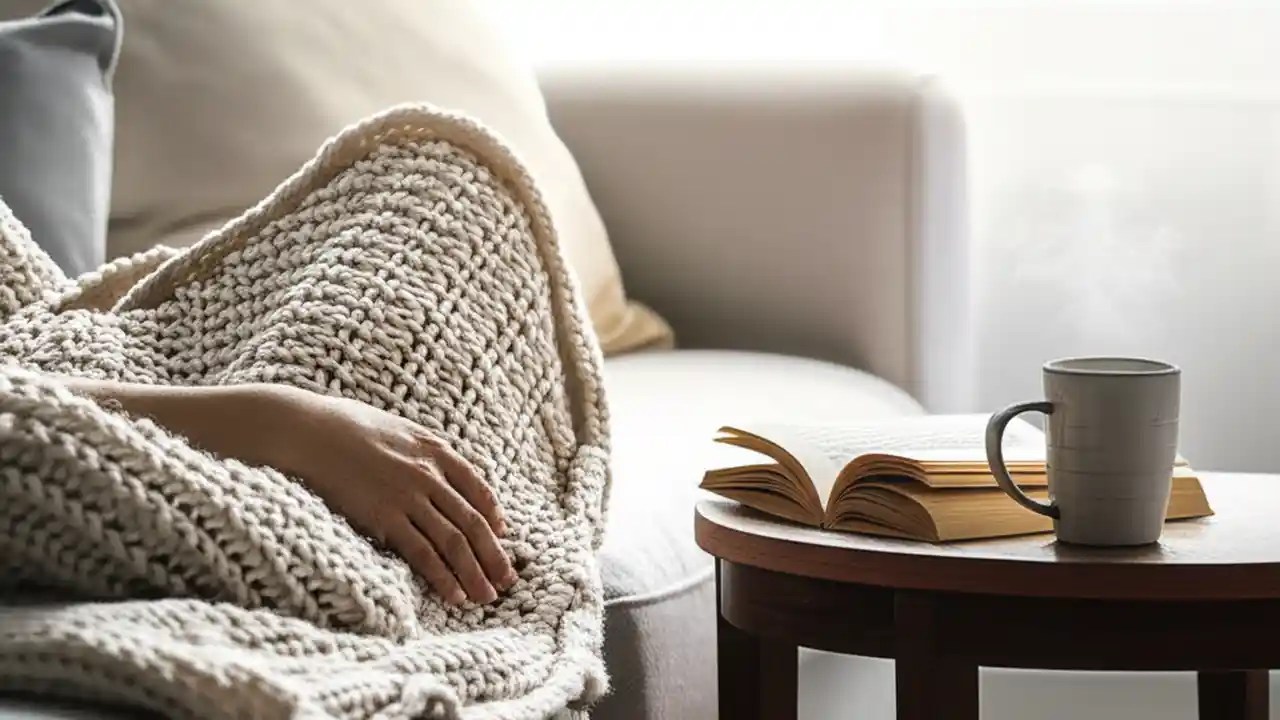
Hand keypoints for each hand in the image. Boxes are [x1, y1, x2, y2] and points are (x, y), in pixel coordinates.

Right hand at [264, 387, 515, 604]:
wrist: (308, 431)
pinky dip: (442, 576)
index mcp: (434, 450)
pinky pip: (422, 553)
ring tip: (487, 597)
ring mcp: (408, 498)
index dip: (493, 515)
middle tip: (507, 579)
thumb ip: (419, 449)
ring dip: (474, 573)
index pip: (477, 488)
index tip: (502, 535)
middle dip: (494, 554)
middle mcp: (428, 475)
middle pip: (472, 522)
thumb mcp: (396, 428)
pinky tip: (454, 594)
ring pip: (453, 542)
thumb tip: (432, 465)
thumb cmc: (344, 426)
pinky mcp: (385, 518)